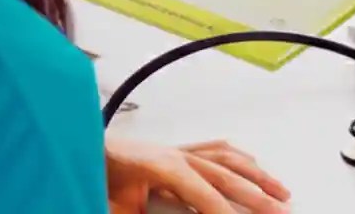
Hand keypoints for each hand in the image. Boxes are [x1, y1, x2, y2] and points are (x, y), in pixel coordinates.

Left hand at [106, 136, 290, 213]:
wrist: (73, 148)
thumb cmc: (91, 176)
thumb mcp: (111, 206)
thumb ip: (138, 212)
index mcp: (161, 165)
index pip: (204, 192)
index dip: (223, 210)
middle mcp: (176, 153)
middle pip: (227, 175)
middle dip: (256, 195)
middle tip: (281, 211)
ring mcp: (178, 149)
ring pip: (229, 160)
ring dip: (257, 176)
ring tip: (281, 192)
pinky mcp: (176, 150)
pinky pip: (216, 150)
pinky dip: (239, 159)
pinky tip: (252, 164)